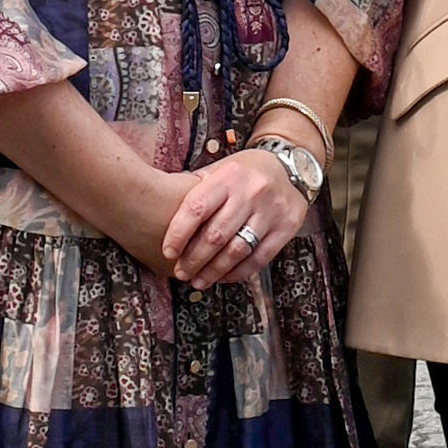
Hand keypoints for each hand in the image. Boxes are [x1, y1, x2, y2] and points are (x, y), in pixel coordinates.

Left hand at [161, 147, 307, 282]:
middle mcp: (252, 191)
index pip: (197, 208)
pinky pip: (260, 257)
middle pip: (216, 235)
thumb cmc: (243, 173)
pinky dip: (239, 272)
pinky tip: (224, 277)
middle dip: (194, 259)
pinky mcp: (287, 226)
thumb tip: (156, 214)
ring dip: (214, 271)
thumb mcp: (218, 171)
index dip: (178, 234)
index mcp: (228, 176)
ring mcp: (272, 210)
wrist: (291, 166)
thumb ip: (193, 190)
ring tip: (198, 280)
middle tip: (181, 273)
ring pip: (237, 250)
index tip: (168, 252)